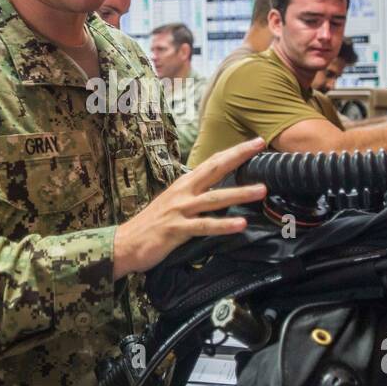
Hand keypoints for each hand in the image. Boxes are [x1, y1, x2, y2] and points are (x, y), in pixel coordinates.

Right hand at [112, 137, 268, 278]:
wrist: (124, 243)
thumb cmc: (151, 225)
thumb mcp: (173, 203)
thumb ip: (193, 196)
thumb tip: (215, 192)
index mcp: (183, 184)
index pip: (212, 162)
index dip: (233, 152)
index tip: (255, 142)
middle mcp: (183, 193)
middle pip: (214, 169)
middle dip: (238, 157)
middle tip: (260, 145)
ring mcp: (180, 210)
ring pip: (215, 199)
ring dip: (239, 193)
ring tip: (261, 190)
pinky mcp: (177, 229)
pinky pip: (204, 226)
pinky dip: (224, 225)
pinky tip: (241, 224)